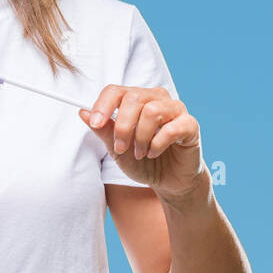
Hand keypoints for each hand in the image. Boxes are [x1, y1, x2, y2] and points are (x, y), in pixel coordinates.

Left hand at [79, 85, 208, 199]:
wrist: (167, 181)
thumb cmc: (142, 161)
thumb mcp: (116, 148)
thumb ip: (103, 130)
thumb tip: (82, 112)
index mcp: (136, 100)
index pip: (115, 90)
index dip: (103, 105)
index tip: (95, 123)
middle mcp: (156, 98)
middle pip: (133, 98)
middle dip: (122, 127)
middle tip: (121, 148)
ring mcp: (175, 109)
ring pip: (152, 111)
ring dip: (141, 137)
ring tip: (140, 153)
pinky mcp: (190, 124)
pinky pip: (171, 128)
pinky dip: (157, 144)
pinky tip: (154, 153)